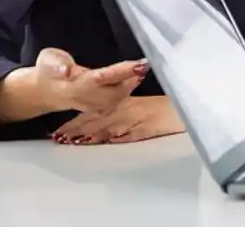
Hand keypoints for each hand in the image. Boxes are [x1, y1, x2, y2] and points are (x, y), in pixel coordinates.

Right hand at [32, 48, 148, 114]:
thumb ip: (55, 63)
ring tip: (141, 70)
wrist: (46, 90)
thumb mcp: (48, 60)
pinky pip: (115, 102)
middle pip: (114, 93)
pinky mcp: (96, 108)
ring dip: (131, 86)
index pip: (101, 78)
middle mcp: (85, 98)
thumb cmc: (48, 70)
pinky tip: (134, 80)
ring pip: (116, 99)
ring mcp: (91, 105)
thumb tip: (65, 69)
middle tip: (144, 65)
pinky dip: (126, 92)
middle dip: (131, 80)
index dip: (121, 72)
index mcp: (74, 86)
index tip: (137, 65)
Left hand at [52, 96, 183, 144]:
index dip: (77, 121)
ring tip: (69, 142)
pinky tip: (98, 142)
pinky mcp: (145, 126)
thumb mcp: (145, 108)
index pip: (96, 112)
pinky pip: (124, 132)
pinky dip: (109, 136)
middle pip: (96, 119)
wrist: (188, 106)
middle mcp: (127, 109)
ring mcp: (135, 117)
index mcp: (126, 102)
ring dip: (87, 133)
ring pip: (106, 125)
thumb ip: (127, 116)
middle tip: (57, 138)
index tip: (60, 130)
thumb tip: (109, 133)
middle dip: (75, 129)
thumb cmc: (169, 108)